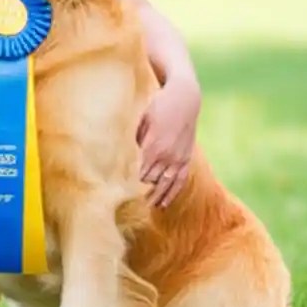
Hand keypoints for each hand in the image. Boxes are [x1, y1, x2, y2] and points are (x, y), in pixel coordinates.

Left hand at [136, 75, 201, 208]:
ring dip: (156, 198)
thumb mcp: (142, 120)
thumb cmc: (158, 106)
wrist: (184, 98)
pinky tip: (165, 204)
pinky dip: (172, 194)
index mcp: (153, 147)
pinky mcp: (186, 159)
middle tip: (128, 202)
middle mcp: (167, 156)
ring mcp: (178, 159)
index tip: (120, 191)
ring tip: (147, 208)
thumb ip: (135, 140)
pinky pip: (180, 182)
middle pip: (151, 182)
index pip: (139, 174)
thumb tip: (126, 157)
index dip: (130, 184)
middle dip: (140, 192)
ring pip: (166, 186)